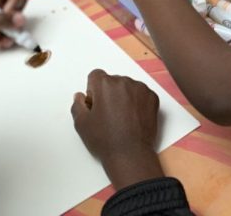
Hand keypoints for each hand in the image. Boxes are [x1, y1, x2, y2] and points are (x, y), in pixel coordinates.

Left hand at [0, 0, 27, 56]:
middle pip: (18, 5)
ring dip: (13, 33)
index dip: (16, 0)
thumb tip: (21, 19)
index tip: (9, 13)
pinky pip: (7, 33)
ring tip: (4, 42)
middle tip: (11, 28)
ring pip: (14, 22)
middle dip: (17, 19)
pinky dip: (6, 40)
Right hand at [72, 70, 163, 189]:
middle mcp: (124, 81)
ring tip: (122, 118)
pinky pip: (141, 94)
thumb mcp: (81, 123)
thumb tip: (81, 96)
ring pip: (128, 87)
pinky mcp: (153, 97)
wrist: (130, 153)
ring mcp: (141, 88)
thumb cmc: (104, 139)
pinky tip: (133, 118)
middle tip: (108, 114)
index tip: (96, 105)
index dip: (93, 91)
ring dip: (124, 97)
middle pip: (113, 81)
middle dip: (109, 93)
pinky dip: (137, 102)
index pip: (95, 76)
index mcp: (105, 84)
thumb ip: (78, 105)